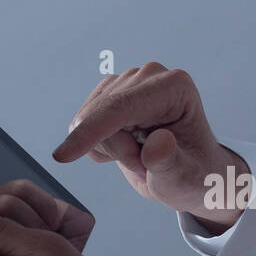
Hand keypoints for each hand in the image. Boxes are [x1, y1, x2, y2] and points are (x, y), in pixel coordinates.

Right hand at [51, 62, 248, 233]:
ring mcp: (128, 81)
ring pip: (87, 120)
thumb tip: (158, 143)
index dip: (90, 132)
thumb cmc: (193, 175)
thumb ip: (171, 163)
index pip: (121, 107)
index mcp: (174, 87)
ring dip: (111, 150)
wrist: (190, 171)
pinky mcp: (111, 92)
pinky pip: (83, 123)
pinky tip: (127, 147)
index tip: (62, 156)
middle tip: (147, 167)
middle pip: (101, 116)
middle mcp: (149, 75)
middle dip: (118, 152)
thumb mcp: (185, 180)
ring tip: (141, 158)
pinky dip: (100, 145)